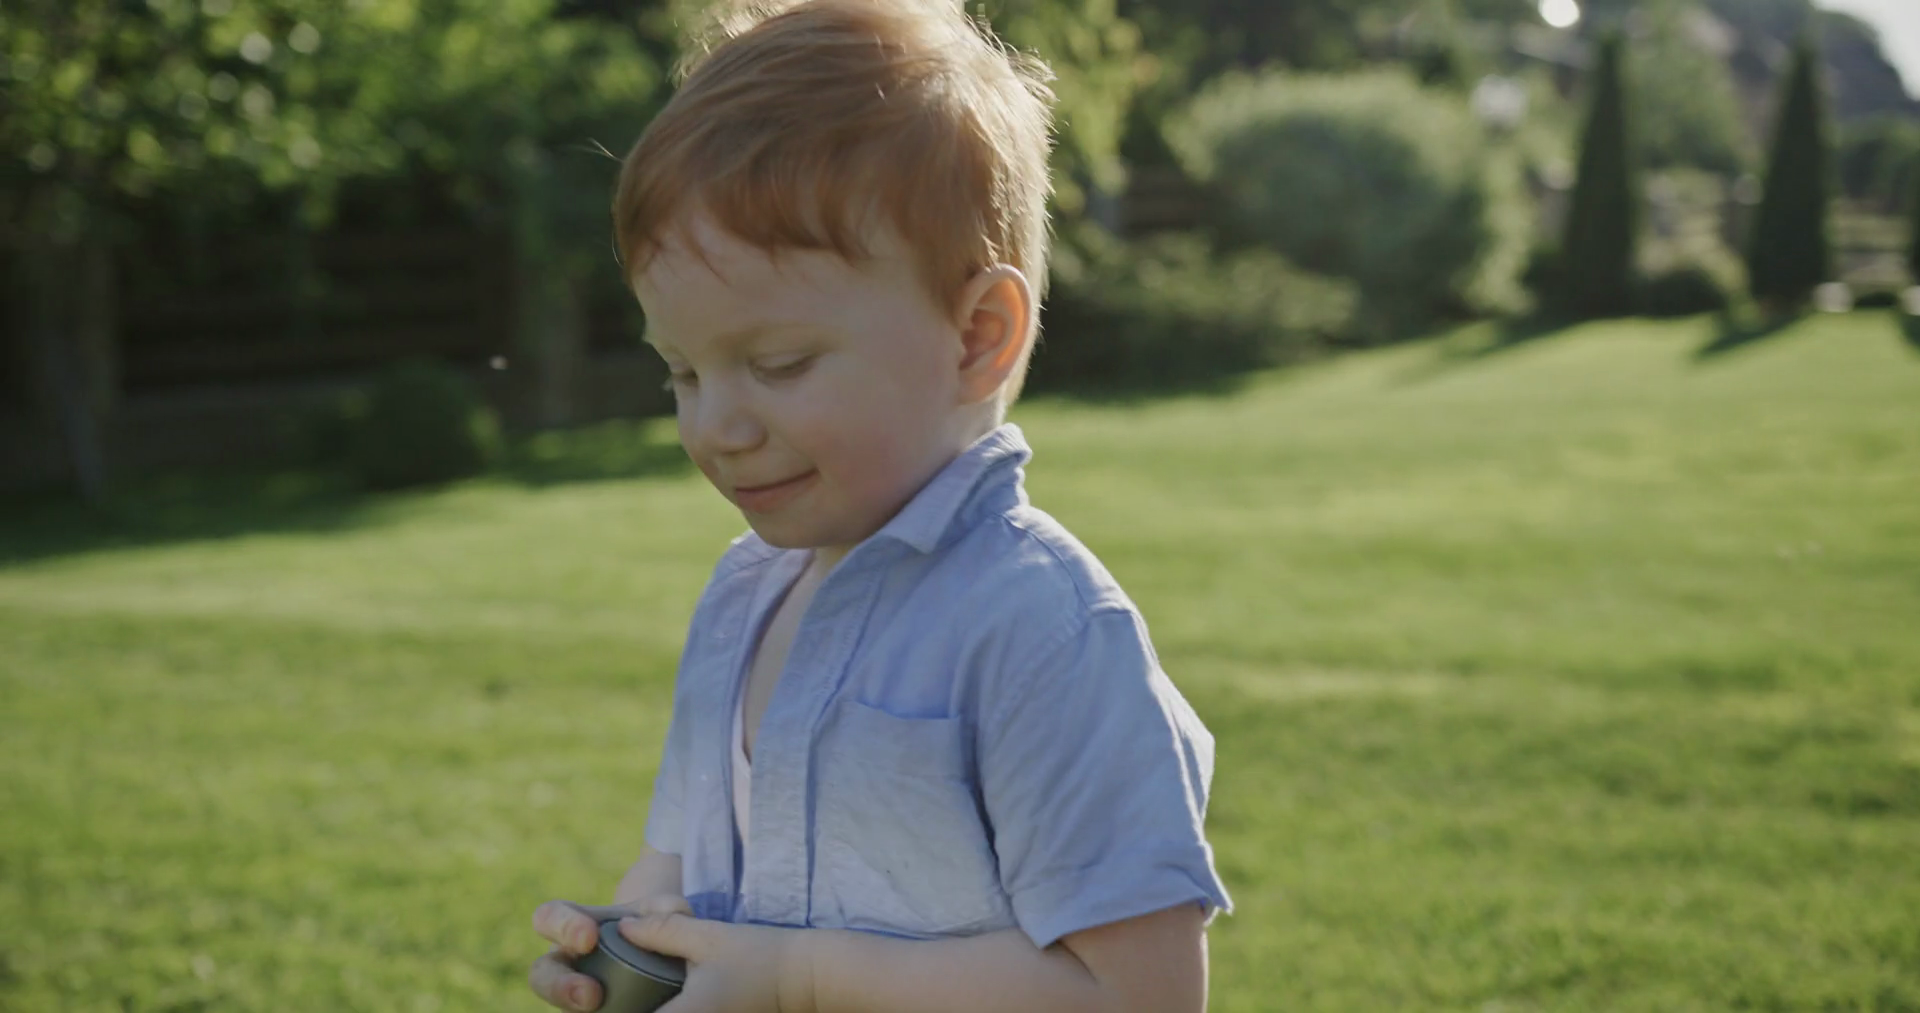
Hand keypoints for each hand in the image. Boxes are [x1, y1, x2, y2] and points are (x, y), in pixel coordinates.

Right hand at [530, 895, 693, 1010]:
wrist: (666, 954)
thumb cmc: (657, 924)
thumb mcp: (663, 911)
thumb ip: (663, 910)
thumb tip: (642, 927)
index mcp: (575, 924)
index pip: (548, 917)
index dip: (561, 927)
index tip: (589, 937)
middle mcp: (567, 960)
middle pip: (541, 972)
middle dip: (559, 984)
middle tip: (591, 993)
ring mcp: (574, 992)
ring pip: (557, 1002)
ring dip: (569, 1005)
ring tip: (596, 1007)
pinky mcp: (590, 1011)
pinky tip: (623, 1012)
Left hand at [618, 911, 815, 1012]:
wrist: (806, 978)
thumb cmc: (760, 956)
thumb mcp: (708, 937)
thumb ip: (661, 932)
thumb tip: (622, 926)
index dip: (610, 1008)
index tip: (602, 994)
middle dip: (628, 1007)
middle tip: (614, 993)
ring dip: (647, 1008)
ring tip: (638, 995)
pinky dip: (670, 1011)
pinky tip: (666, 998)